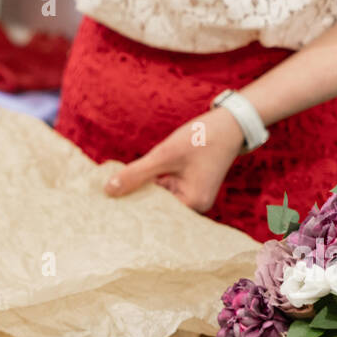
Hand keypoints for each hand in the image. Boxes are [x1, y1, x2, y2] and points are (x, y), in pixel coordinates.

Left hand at [104, 107, 244, 212]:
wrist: (231, 124)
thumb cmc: (202, 137)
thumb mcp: (164, 154)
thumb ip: (136, 173)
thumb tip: (108, 191)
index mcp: (192, 204)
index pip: (153, 212)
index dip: (130, 207)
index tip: (106, 206)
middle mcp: (194, 208)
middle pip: (155, 207)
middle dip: (134, 199)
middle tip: (105, 197)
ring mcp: (193, 199)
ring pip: (158, 197)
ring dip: (143, 188)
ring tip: (115, 189)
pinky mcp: (189, 189)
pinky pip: (165, 190)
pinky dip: (152, 183)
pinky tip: (133, 179)